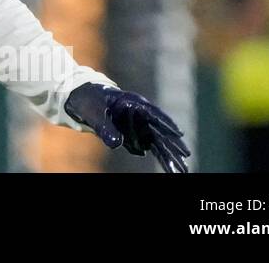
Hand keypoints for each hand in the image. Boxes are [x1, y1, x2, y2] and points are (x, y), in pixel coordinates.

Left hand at [65, 83, 190, 172]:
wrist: (82, 98)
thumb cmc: (90, 100)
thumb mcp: (94, 112)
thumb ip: (104, 127)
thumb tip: (117, 144)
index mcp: (134, 104)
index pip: (154, 115)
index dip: (166, 124)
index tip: (178, 134)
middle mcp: (141, 115)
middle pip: (160, 132)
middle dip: (173, 147)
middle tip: (186, 159)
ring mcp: (139, 126)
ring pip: (158, 142)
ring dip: (169, 155)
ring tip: (181, 169)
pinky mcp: (134, 135)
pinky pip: (148, 147)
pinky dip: (157, 156)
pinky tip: (168, 167)